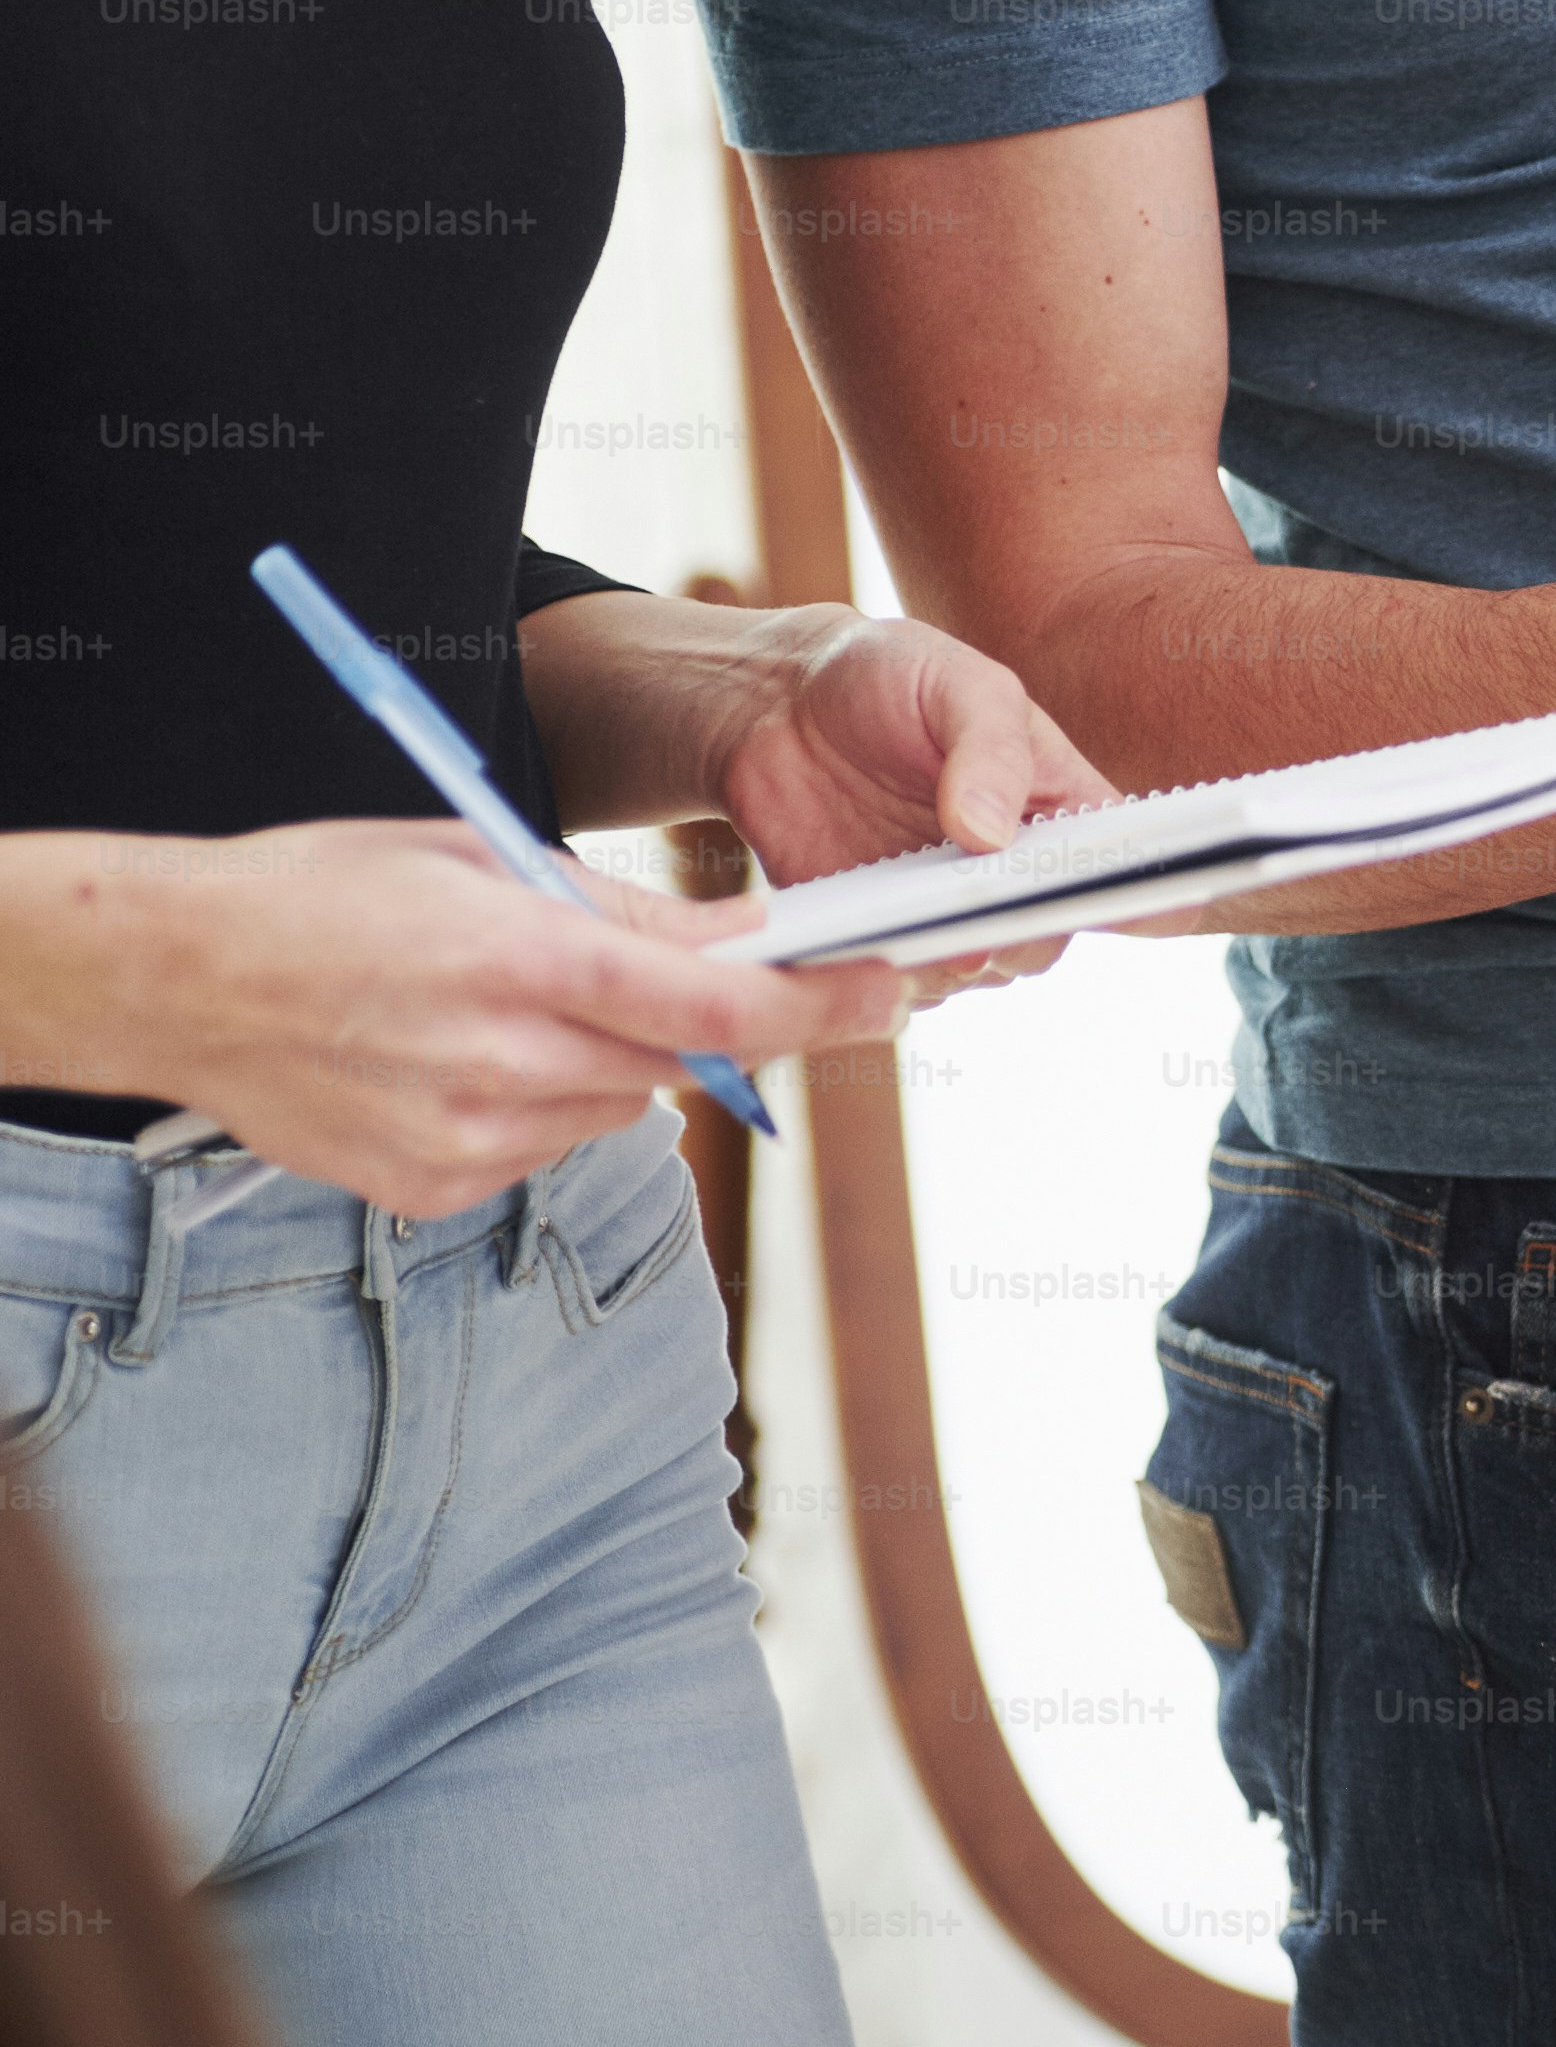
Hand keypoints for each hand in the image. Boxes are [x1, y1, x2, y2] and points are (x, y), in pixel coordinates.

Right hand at [101, 824, 912, 1218]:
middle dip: (733, 1023)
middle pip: (690, 1062)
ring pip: (626, 1107)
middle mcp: (507, 1060)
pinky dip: (552, 1101)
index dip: (822, 1004)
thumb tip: (749, 943)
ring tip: (535, 1001)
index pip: (719, 1004)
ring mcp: (471, 1137)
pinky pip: (552, 1146)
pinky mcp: (440, 1187)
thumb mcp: (480, 859)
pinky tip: (474, 1055)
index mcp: (525, 959)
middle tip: (753, 981)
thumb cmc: (326, 891)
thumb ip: (623, 912)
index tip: (893, 990)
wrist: (172, 978)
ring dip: (624, 1059)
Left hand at [705, 607, 1125, 995]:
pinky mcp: (886, 933)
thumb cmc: (891, 677)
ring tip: (911, 914)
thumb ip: (988, 750)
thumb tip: (994, 839)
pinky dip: (888, 968)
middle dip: (1023, 931)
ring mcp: (953, 909)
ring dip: (953, 956)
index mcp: (1064, 808)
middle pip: (1052, 937)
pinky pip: (903, 981)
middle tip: (977, 904)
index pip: (1133, 867)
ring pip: (983, 971)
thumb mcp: (956, 684)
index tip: (1126, 900)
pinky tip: (862, 928)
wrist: (777, 704)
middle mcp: (1021, 871)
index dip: (1150, 894)